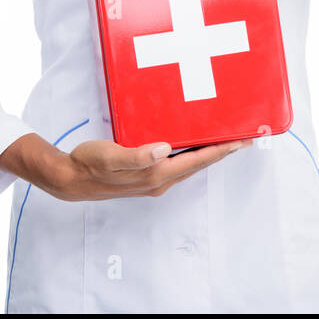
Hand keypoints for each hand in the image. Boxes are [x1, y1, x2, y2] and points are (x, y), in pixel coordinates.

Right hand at [47, 137, 247, 201]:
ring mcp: (154, 180)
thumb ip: (137, 155)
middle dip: (224, 151)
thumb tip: (164, 149)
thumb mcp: (110, 156)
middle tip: (246, 138)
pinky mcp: (148, 175)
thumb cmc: (89, 163)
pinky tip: (195, 144)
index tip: (243, 140)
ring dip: (211, 153)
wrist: (72, 179)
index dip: (222, 150)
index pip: (197, 160)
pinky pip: (179, 164)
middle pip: (200, 164)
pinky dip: (194, 154)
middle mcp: (160, 180)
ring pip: (191, 165)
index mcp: (156, 174)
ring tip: (228, 140)